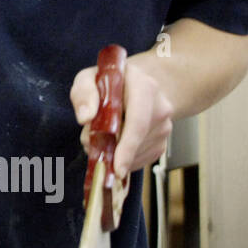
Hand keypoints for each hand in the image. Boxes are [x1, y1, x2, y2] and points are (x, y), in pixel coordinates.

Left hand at [69, 56, 173, 178]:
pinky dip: (124, 160)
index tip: (117, 168)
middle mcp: (160, 107)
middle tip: (91, 147)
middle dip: (112, 152)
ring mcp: (164, 127)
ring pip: (138, 153)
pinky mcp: (162, 142)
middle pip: (137, 141)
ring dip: (115, 155)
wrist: (135, 85)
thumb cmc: (108, 83)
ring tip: (100, 138)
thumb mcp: (88, 79)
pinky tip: (114, 147)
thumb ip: (83, 94)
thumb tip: (85, 118)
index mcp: (144, 87)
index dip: (127, 147)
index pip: (138, 122)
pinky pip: (141, 159)